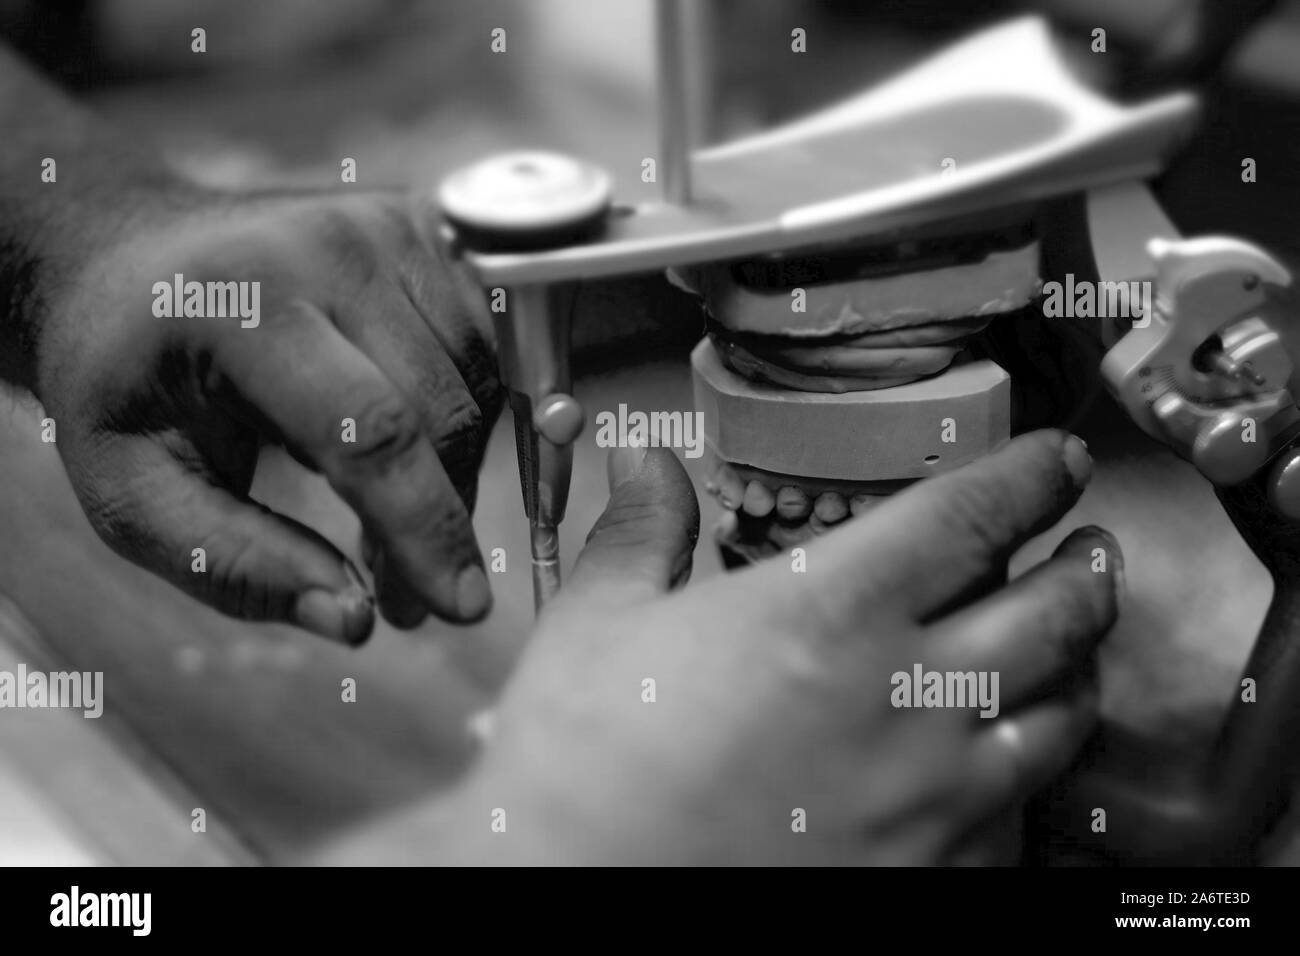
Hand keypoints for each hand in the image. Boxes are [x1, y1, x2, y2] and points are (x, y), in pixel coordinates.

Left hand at [32, 190, 500, 641]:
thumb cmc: (123, 385)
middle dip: (441, 518)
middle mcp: (331, 246)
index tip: (463, 609)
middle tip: (402, 594)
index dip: (427, 527)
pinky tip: (409, 450)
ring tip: (391, 522)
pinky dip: (464, 416)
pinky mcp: (421, 227)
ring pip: (478, 379)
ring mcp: (386, 225)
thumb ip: (237, 564)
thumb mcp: (133, 494)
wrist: (127, 263)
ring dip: (457, 470)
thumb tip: (356, 622)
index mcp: (240, 303)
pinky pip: (483, 344)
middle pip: (443, 410)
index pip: (372, 429)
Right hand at [315, 429, 1121, 863]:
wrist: (579, 898)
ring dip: (1079, 664)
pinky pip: (1022, 810)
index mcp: (826, 614)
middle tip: (1084, 545)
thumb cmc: (582, 775)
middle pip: (1052, 612)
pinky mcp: (932, 871)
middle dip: (1084, 566)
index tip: (1055, 460)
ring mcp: (931, 795)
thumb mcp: (595, 627)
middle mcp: (903, 698)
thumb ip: (641, 534)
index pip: (970, 518)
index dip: (1030, 476)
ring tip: (1071, 643)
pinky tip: (1009, 759)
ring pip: (1061, 714)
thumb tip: (645, 466)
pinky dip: (1032, 768)